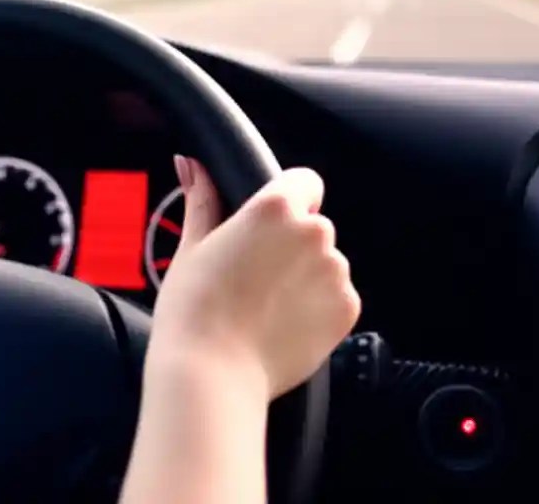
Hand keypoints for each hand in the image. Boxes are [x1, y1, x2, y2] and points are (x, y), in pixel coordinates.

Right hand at [149, 156, 359, 398]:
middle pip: (314, 225)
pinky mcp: (347, 310)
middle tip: (255, 274)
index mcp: (275, 208)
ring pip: (326, 263)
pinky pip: (337, 297)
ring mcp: (335, 273)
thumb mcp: (192, 247)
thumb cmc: (194, 310)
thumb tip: (191, 164)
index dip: (288, 200)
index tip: (268, 226)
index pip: (305, 181)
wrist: (212, 374)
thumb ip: (202, 199)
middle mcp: (314, 233)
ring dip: (306, 275)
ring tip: (267, 305)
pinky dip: (317, 307)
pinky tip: (283, 323)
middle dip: (292, 243)